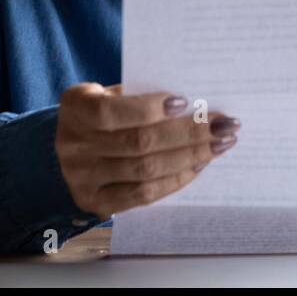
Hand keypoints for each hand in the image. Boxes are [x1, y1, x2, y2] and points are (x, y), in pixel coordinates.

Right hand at [55, 83, 240, 218]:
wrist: (74, 145)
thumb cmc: (105, 110)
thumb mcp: (112, 93)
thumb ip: (142, 97)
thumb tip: (194, 105)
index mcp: (75, 106)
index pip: (111, 111)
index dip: (150, 108)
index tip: (185, 101)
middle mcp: (73, 144)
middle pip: (139, 143)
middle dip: (188, 134)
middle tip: (224, 126)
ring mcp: (81, 178)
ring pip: (146, 171)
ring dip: (190, 157)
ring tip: (220, 145)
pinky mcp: (95, 202)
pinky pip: (142, 195)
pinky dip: (175, 180)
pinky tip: (197, 166)